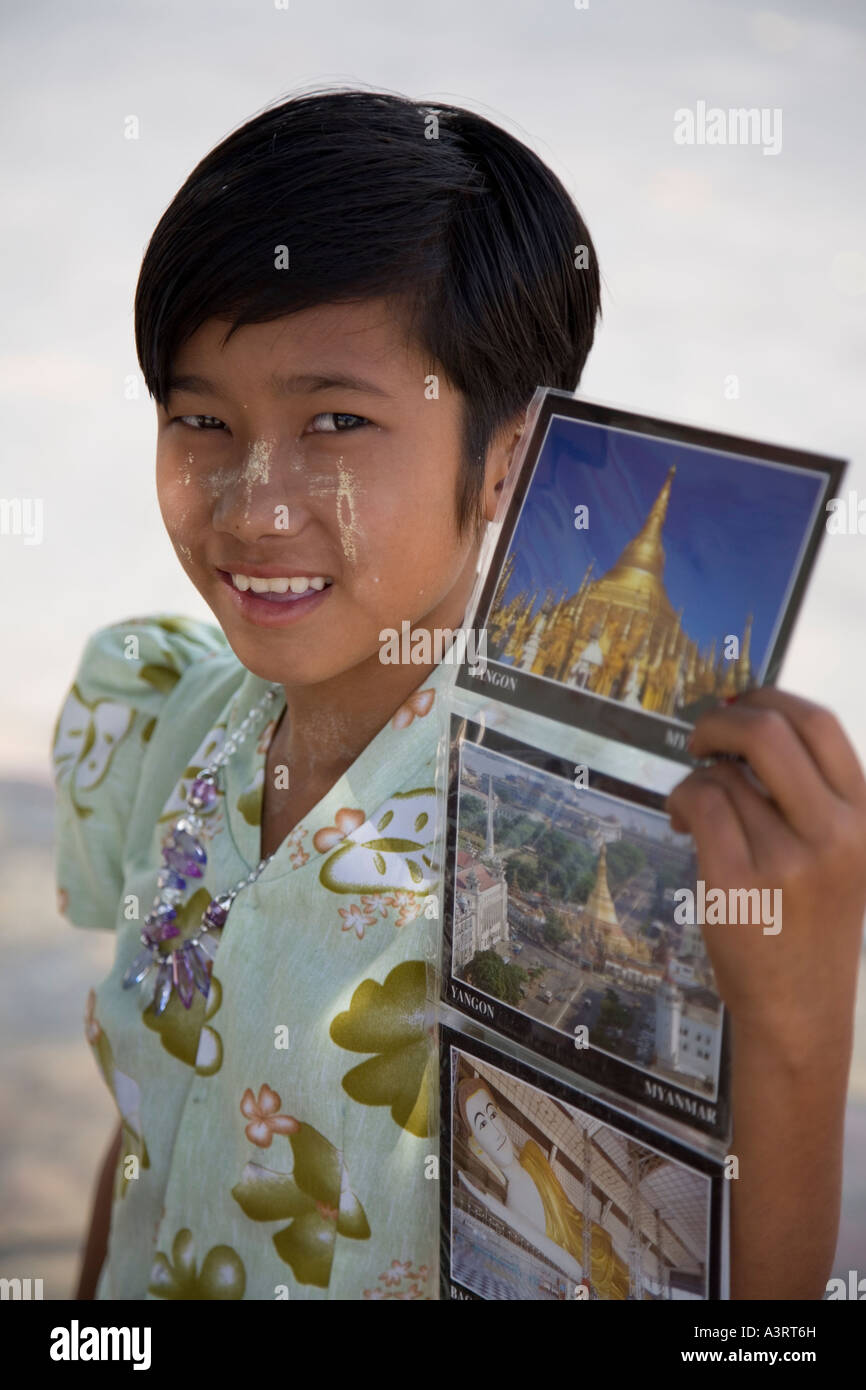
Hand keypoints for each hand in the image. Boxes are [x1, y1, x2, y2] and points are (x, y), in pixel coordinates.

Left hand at [666, 688, 865, 1054]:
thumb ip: (812, 794)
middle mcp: (834, 834)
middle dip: (721, 720)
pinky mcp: (738, 883)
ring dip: (698, 778)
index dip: (770, 699)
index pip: (821, 724)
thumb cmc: (812, 927)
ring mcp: (787, 860)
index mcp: (864, 817)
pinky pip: (699, 803)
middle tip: (702, 738)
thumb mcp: (842, 854)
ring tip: (697, 807)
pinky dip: (680, 799)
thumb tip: (750, 721)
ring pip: (723, 773)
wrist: (801, 1011)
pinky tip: (682, 821)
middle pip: (769, 730)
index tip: (741, 705)